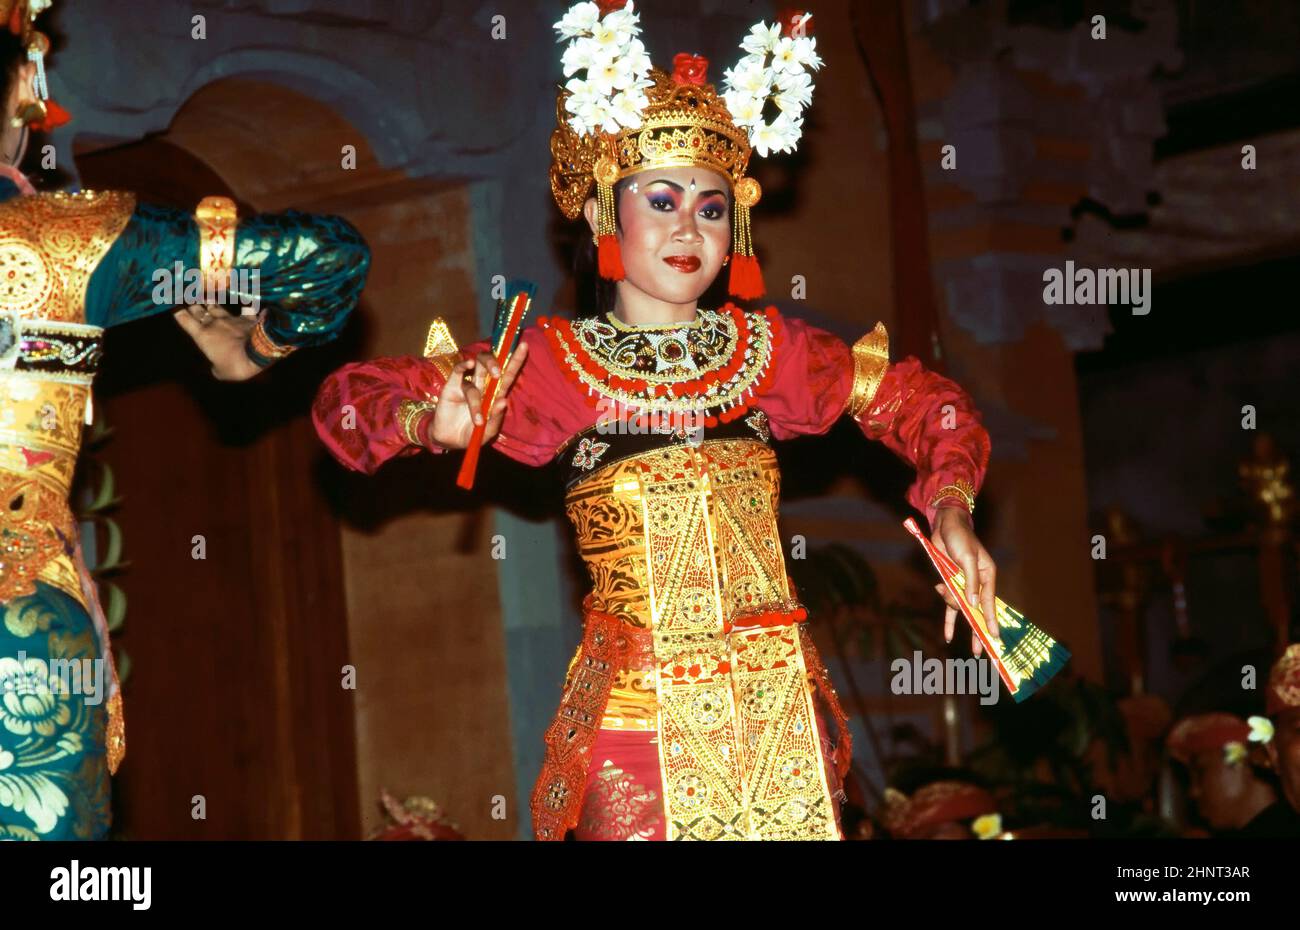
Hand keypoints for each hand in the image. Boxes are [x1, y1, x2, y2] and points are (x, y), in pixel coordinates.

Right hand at [173, 304, 262, 381]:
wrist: (259, 352)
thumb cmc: (235, 364)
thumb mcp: (221, 373)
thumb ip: (215, 367)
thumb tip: (216, 366)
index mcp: (203, 335)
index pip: (184, 320)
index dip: (177, 311)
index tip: (172, 305)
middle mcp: (214, 323)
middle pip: (198, 309)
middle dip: (191, 303)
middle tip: (186, 296)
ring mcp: (231, 318)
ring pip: (216, 306)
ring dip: (210, 301)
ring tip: (205, 296)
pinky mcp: (248, 318)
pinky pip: (245, 309)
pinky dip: (244, 306)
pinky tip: (246, 300)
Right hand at [426, 341, 529, 450]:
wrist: (448, 440)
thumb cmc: (471, 434)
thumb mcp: (486, 432)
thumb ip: (495, 419)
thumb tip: (503, 402)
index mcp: (495, 394)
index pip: (508, 374)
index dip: (516, 360)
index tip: (524, 346)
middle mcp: (483, 385)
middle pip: (491, 363)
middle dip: (496, 363)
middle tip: (498, 374)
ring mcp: (468, 383)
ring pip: (478, 366)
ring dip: (484, 371)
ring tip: (485, 391)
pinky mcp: (453, 385)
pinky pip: (459, 370)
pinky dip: (464, 365)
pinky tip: (469, 365)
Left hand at [930, 505, 998, 655]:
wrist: (946, 526)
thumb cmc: (960, 538)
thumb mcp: (966, 558)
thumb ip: (970, 581)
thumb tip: (973, 604)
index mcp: (988, 576)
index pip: (989, 602)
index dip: (990, 620)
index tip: (995, 637)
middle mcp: (977, 583)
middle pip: (977, 611)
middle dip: (977, 631)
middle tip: (978, 651)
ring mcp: (963, 585)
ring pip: (959, 605)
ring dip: (950, 602)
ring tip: (943, 586)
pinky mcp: (950, 584)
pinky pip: (950, 605)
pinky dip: (949, 619)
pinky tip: (948, 636)